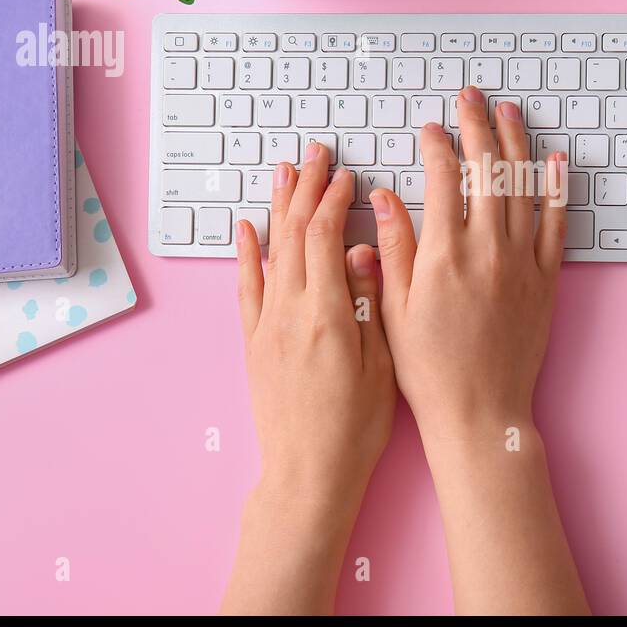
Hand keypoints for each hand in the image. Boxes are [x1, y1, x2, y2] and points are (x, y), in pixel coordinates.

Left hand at [222, 143, 394, 614]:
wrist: (307, 473)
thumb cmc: (354, 426)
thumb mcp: (380, 362)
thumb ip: (368, 301)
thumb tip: (361, 250)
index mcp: (326, 313)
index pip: (324, 238)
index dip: (333, 201)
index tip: (345, 176)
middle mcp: (289, 311)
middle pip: (294, 234)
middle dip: (305, 189)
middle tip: (316, 154)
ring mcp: (266, 326)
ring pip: (270, 252)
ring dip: (278, 208)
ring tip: (285, 172)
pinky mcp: (254, 343)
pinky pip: (246, 287)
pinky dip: (246, 254)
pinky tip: (247, 229)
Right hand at [369, 87, 566, 438]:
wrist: (480, 413)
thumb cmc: (429, 368)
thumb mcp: (393, 308)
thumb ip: (392, 248)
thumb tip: (383, 199)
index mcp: (444, 256)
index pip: (442, 179)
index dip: (435, 146)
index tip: (428, 129)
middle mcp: (487, 250)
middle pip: (487, 169)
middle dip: (477, 125)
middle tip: (471, 97)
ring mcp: (522, 263)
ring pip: (523, 186)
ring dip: (516, 142)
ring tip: (509, 110)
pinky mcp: (546, 281)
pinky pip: (556, 224)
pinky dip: (555, 188)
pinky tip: (554, 160)